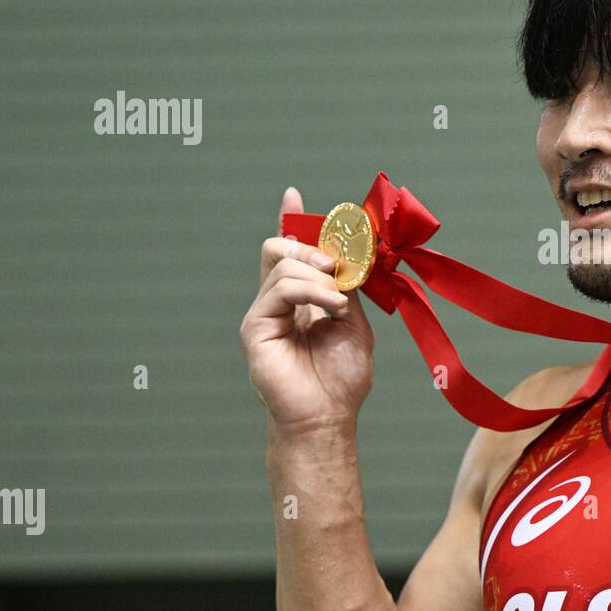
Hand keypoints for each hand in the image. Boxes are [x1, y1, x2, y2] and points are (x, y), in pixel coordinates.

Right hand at [240, 187, 374, 434]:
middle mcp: (279, 302)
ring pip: (284, 265)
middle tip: (338, 266)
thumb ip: (347, 287)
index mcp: (302, 299)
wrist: (328, 416)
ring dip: (321, 277)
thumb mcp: (354, 322)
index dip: (289, 222)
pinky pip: (281, 289)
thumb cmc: (341, 378)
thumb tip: (348, 254)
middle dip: (311, 246)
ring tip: (340, 303)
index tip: (292, 195)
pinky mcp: (256, 327)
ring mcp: (265, 313)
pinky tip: (331, 308)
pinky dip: (312, 292)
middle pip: (280, 248)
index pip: (290, 252)